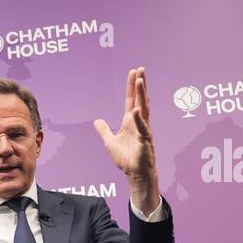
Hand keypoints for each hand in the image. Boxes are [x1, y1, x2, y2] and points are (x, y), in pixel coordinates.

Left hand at [93, 66, 159, 213]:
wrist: (135, 173)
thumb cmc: (126, 159)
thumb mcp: (110, 142)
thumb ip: (104, 130)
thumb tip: (97, 121)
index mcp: (130, 122)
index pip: (131, 100)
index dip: (131, 87)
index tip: (134, 72)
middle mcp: (139, 123)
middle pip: (140, 99)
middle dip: (140, 84)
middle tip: (141, 69)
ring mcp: (144, 130)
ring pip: (144, 109)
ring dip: (142, 95)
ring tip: (141, 80)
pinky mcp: (146, 140)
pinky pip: (142, 128)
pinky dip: (139, 119)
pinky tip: (136, 110)